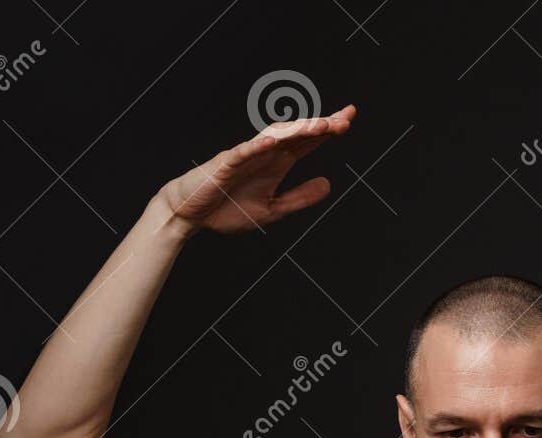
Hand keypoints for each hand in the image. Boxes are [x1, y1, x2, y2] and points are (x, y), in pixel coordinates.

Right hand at [158, 105, 355, 234]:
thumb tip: (328, 184)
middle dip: (319, 126)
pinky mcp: (224, 165)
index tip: (349, 119)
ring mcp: (244, 156)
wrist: (191, 214)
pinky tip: (271, 143)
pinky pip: (241, 153)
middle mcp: (264, 153)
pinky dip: (255, 147)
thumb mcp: (272, 209)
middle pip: (296, 134)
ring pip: (273, 137)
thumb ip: (299, 198)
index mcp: (276, 162)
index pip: (307, 142)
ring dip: (296, 130)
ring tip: (318, 126)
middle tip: (344, 120)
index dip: (327, 130)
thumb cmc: (228, 208)